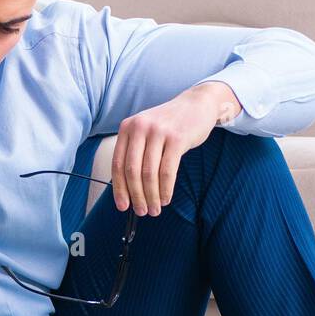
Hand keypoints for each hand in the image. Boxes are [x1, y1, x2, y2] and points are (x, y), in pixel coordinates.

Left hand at [111, 82, 241, 215]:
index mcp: (127, 127)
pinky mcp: (177, 138)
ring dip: (151, 196)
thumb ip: (135, 152)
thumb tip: (127, 189)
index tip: (123, 206)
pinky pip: (167, 171)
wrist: (197, 104)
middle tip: (141, 212)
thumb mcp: (146, 131)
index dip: (119, 189)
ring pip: (149, 173)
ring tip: (155, 209)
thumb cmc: (169, 124)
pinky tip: (166, 199)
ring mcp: (158, 132)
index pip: (117, 164)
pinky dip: (165, 189)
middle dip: (136, 196)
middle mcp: (140, 128)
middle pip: (132, 171)